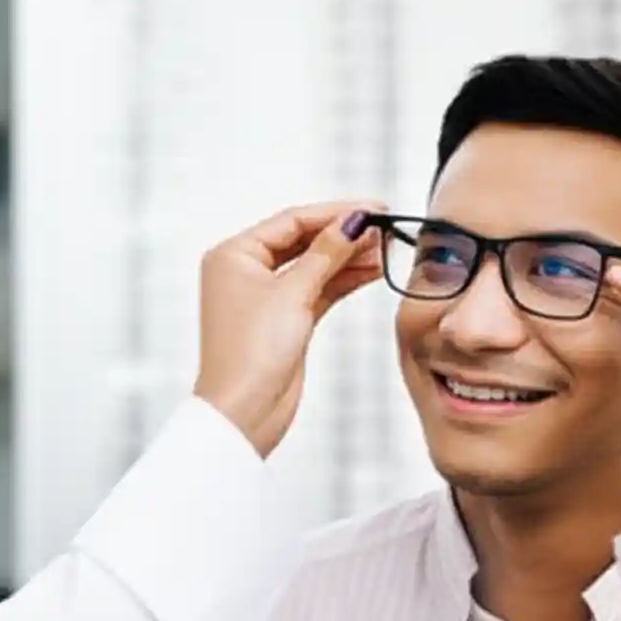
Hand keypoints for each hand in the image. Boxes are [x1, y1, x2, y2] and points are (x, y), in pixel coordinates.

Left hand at [193, 201, 385, 456]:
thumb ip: (326, 253)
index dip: (334, 213)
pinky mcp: (285, 320)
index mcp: (234, 255)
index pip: (291, 221)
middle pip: (304, 241)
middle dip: (344, 235)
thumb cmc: (251, 353)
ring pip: (315, 266)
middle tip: (385, 227)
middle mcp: (246, 271)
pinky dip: (344, 280)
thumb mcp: (292, 294)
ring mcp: (266, 297)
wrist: (244, 412)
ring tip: (386, 248)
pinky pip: (319, 289)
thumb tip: (353, 221)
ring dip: (349, 257)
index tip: (372, 208)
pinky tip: (372, 270)